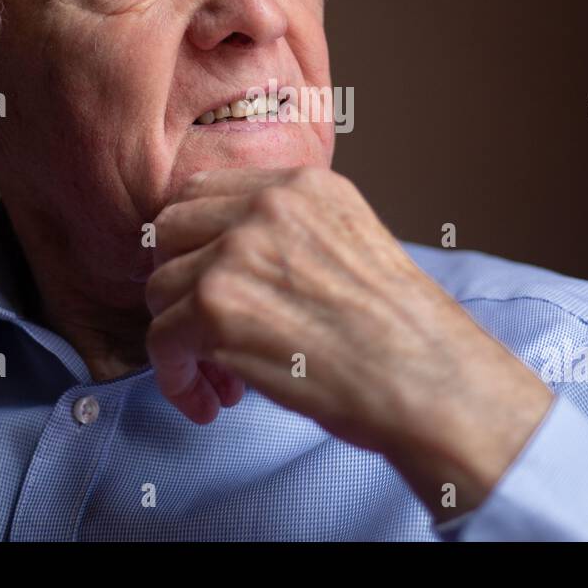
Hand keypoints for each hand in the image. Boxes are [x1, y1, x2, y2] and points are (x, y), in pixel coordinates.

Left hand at [144, 166, 553, 520]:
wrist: (428, 381)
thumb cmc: (401, 334)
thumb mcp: (352, 244)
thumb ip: (289, 235)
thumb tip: (219, 261)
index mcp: (305, 184)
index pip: (205, 190)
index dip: (195, 242)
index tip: (205, 284)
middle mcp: (268, 205)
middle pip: (170, 229)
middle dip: (180, 283)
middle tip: (205, 332)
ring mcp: (239, 251)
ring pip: (159, 288)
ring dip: (180, 339)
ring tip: (219, 378)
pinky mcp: (218, 306)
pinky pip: (161, 339)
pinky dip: (177, 378)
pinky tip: (210, 402)